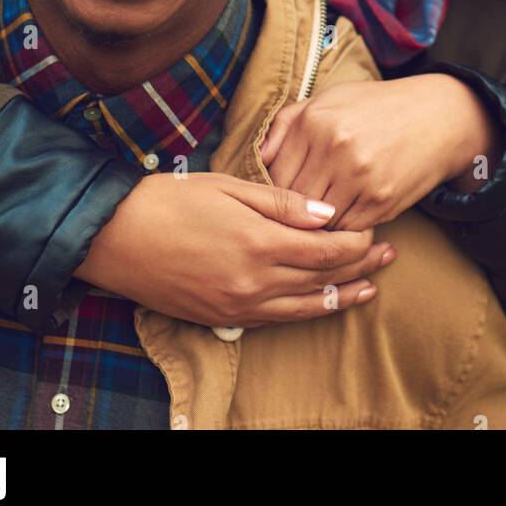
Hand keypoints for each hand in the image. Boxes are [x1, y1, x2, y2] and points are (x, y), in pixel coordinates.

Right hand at [76, 171, 395, 327]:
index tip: (375, 228)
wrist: (116, 237)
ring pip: (304, 306)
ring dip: (342, 297)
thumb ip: (282, 203)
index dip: (355, 240)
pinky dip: (306, 312)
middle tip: (389, 253)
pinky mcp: (222, 318)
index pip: (325, 249)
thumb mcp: (228, 186)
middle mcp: (254, 282)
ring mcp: (238, 306)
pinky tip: (322, 304)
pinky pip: (277, 319)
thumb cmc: (170, 200)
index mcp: (259, 243)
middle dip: (359, 266)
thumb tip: (327, 214)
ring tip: (371, 289)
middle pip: (322, 278)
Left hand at [259, 74, 500, 231]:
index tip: (273, 203)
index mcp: (314, 121)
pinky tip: (344, 219)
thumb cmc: (374, 107)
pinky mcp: (381, 199)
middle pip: (292, 203)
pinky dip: (343, 230)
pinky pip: (347, 230)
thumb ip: (286, 124)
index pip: (273, 177)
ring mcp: (359, 176)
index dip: (270, 196)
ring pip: (318, 222)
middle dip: (289, 216)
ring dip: (315, 227)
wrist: (436, 116)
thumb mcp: (327, 100)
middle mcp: (334, 147)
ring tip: (314, 224)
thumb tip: (257, 158)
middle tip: (289, 221)